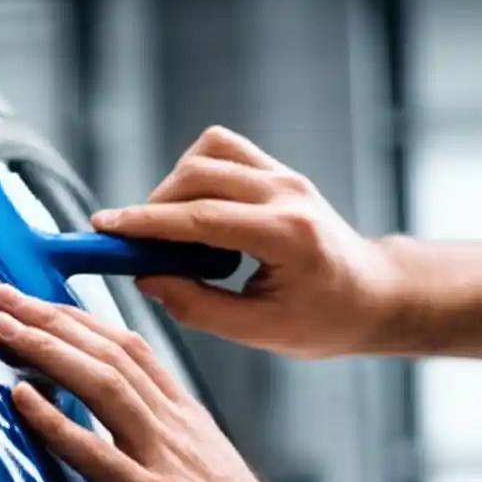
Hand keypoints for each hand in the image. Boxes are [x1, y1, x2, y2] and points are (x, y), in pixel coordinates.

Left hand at [0, 284, 311, 481]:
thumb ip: (165, 442)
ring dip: (47, 349)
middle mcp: (176, 427)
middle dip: (53, 318)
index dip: (82, 319)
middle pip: (111, 352)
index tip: (43, 302)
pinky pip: (96, 453)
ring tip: (5, 327)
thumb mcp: (206, 468)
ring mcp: (165, 460)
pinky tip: (23, 398)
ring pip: (103, 384)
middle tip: (6, 295)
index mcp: (188, 418)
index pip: (131, 348)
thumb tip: (116, 434)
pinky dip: (56, 421)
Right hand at [92, 125, 408, 358]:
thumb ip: (197, 307)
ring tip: (172, 230)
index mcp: (286, 235)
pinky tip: (196, 211)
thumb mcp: (259, 331)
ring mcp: (285, 176)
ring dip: (177, 184)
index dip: (146, 223)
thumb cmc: (326, 320)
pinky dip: (199, 173)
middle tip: (139, 245)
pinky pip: (225, 150)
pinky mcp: (280, 172)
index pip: (200, 218)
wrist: (374, 295)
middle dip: (155, 206)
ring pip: (209, 151)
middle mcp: (286, 193)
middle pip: (198, 175)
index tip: (107, 228)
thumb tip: (147, 279)